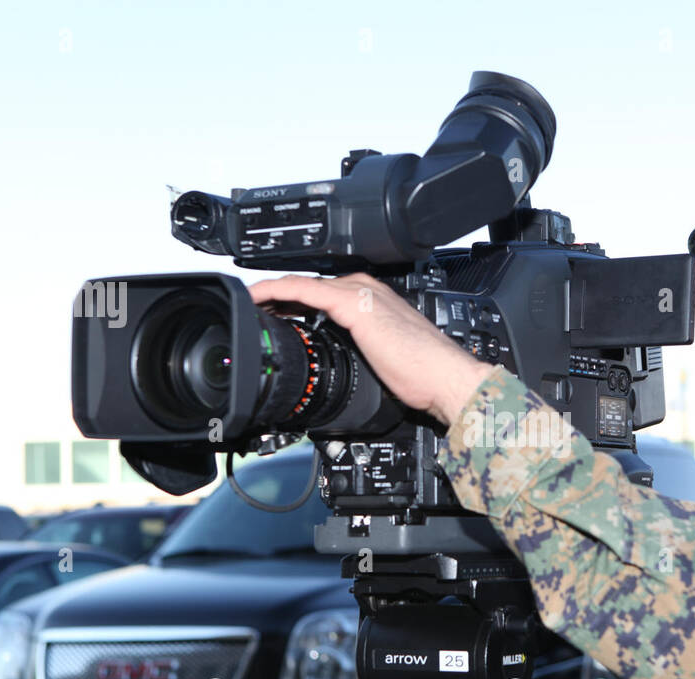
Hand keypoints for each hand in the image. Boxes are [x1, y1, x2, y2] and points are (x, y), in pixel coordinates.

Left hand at [248, 273, 491, 426]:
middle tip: (254, 310)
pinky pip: (304, 290)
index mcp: (374, 302)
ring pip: (302, 285)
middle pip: (310, 287)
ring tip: (250, 302)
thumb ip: (361, 352)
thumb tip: (341, 365)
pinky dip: (277, 291)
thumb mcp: (382, 360)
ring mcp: (360, 294)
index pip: (325, 295)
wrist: (445, 377)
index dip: (295, 302)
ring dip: (272, 291)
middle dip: (279, 296)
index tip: (274, 314)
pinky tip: (260, 298)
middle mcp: (367, 291)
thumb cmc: (424, 374)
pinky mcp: (353, 304)